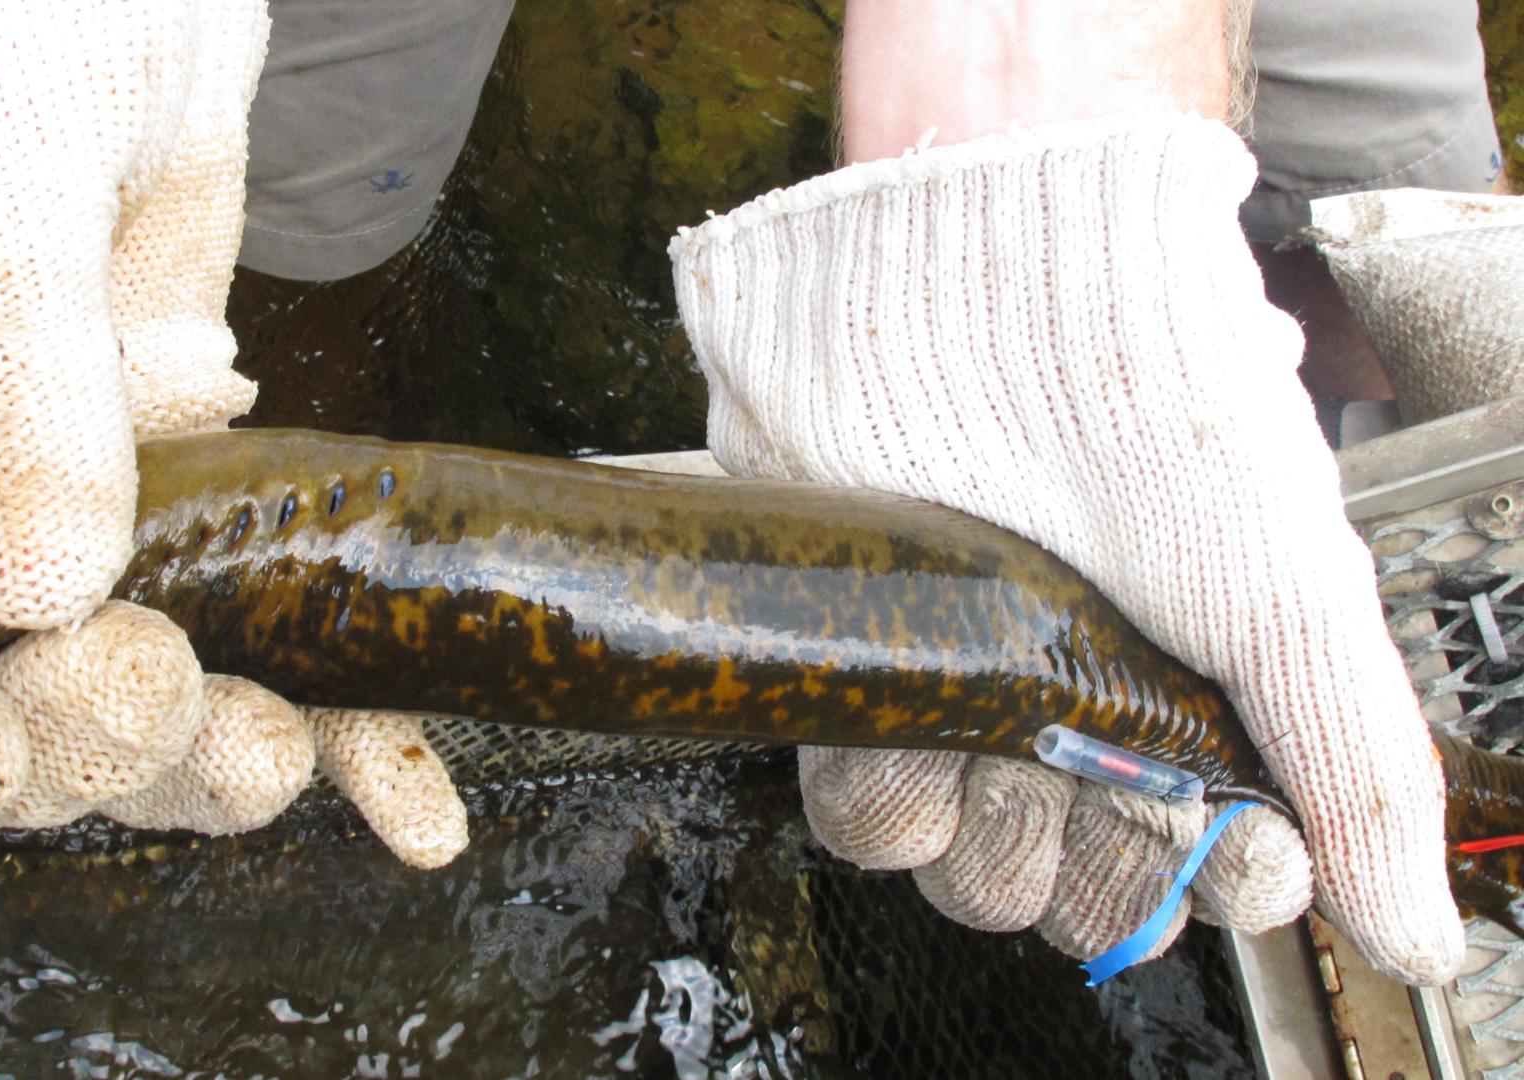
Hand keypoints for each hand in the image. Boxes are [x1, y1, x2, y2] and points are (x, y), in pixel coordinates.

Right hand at [0, 0, 466, 865]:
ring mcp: (67, 514)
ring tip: (284, 749)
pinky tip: (404, 787)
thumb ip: (8, 371)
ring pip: (124, 696)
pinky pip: (254, 632)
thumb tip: (47, 577)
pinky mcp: (199, 502)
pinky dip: (339, 716)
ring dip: (206, 755)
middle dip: (80, 739)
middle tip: (163, 699)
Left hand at [670, 114, 1462, 983]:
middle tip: (1103, 769)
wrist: (979, 294)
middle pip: (1081, 890)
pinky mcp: (859, 671)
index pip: (1209, 872)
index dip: (1225, 881)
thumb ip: (1355, 766)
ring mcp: (962, 698)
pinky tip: (925, 721)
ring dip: (995, 836)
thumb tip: (1416, 939)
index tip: (1240, 848)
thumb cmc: (1152, 414)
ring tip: (1006, 732)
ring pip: (969, 873)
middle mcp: (1077, 712)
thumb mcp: (1290, 589)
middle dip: (1103, 862)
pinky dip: (893, 797)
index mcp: (1191, 698)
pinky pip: (865, 818)